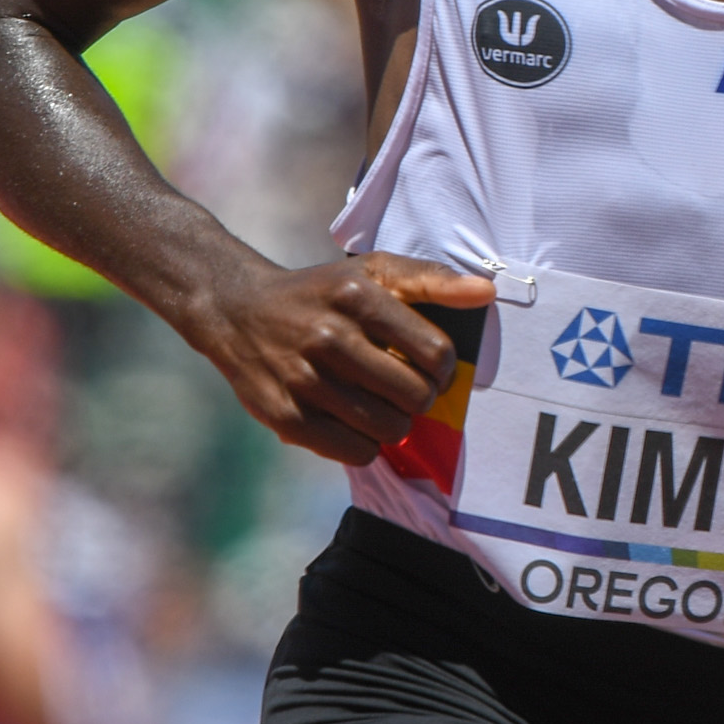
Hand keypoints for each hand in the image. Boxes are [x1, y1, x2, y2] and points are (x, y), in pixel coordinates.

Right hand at [184, 252, 492, 464]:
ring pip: (388, 428)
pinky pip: (355, 453)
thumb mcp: (373, 271)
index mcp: (358, 296)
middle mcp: (330, 337)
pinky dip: (364, 444)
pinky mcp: (285, 416)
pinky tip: (351, 420)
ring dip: (393, 423)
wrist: (237, 311)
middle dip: (419, 396)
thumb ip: (432, 280)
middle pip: (415, 395)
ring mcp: (304, 379)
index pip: (436, 353)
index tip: (431, 367)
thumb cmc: (321, 292)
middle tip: (402, 387)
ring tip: (377, 403)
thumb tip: (485, 292)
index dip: (444, 369)